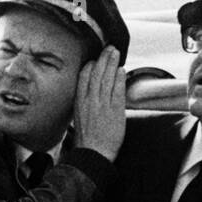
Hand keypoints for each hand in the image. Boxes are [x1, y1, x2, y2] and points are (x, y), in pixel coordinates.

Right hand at [71, 46, 125, 160]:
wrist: (93, 153)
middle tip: (110, 48)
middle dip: (103, 59)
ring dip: (112, 64)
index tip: (95, 59)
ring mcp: (102, 105)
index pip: (83, 77)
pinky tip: (121, 71)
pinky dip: (119, 79)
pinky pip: (117, 91)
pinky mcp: (114, 112)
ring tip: (116, 53)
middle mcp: (90, 101)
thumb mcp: (80, 117)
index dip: (90, 66)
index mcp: (79, 102)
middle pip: (96, 74)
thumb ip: (85, 103)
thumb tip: (89, 93)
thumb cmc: (87, 139)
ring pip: (106, 79)